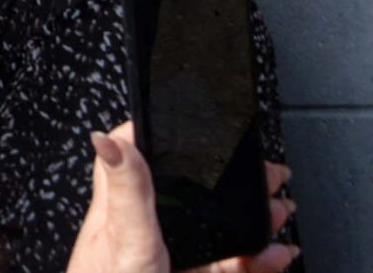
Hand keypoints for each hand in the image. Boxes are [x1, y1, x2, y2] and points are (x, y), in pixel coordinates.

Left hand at [65, 124, 294, 272]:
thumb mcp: (124, 237)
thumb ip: (126, 189)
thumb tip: (107, 137)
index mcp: (119, 204)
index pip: (135, 154)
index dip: (164, 137)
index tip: (200, 126)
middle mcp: (141, 226)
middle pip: (188, 193)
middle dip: (228, 184)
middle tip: (265, 175)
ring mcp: (167, 255)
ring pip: (212, 230)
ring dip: (249, 222)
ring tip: (277, 211)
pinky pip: (223, 265)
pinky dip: (252, 261)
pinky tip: (272, 255)